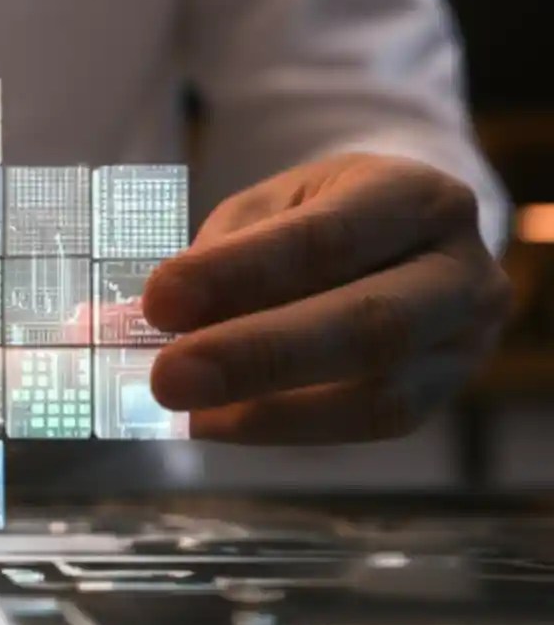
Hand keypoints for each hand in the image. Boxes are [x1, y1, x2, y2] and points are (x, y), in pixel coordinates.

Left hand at [145, 154, 511, 443]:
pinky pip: (364, 427)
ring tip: (185, 407)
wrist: (399, 242)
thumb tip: (162, 317)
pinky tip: (214, 421)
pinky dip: (278, 428)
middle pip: (370, 325)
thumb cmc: (321, 218)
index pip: (328, 239)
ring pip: (378, 395)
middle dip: (258, 356)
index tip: (160, 301)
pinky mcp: (441, 396)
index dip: (240, 274)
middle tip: (168, 377)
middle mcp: (460, 270)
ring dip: (267, 409)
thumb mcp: (273, 208)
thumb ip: (226, 255)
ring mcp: (464, 342)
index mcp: (414, 196)